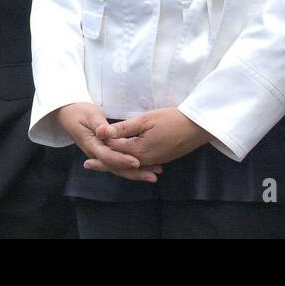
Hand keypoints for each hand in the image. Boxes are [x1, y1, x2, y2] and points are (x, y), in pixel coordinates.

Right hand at [55, 102, 162, 182]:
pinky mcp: (105, 153)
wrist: (68, 115)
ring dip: (136, 173)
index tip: (137, 162)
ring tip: (154, 176)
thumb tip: (104, 132)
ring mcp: (101, 155)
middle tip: (153, 176)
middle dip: (134, 173)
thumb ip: (99, 125)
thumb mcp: (89, 115)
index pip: (108, 156)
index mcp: (92, 144)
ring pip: (118, 168)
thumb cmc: (79, 112)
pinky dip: (131, 168)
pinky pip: (119, 163)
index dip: (122, 160)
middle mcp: (96, 153)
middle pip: (116, 167)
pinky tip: (145, 170)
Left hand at [97, 107, 211, 167]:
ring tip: (102, 164)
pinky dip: (129, 164)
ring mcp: (154, 161)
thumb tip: (101, 132)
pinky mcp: (160, 159)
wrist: (197, 127)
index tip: (88, 143)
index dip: (101, 146)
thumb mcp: (146, 120)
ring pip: (130, 166)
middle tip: (87, 165)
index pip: (114, 150)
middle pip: (119, 163)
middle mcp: (145, 160)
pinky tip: (126, 162)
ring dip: (116, 164)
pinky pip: (141, 165)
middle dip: (103, 163)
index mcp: (138, 151)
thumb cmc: (172, 119)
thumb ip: (123, 128)